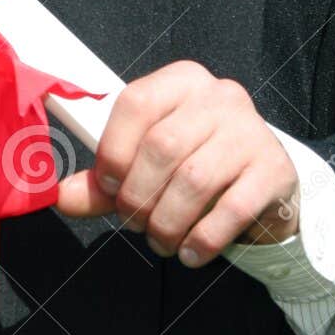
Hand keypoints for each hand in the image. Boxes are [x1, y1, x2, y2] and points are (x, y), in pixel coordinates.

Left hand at [53, 60, 299, 267]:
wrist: (266, 187)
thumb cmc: (196, 167)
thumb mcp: (147, 165)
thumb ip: (104, 179)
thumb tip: (59, 196)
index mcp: (181, 82)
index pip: (136, 102)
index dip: (114, 148)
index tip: (108, 183)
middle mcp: (219, 96)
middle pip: (162, 146)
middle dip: (138, 195)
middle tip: (133, 221)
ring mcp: (251, 131)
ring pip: (193, 180)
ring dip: (166, 222)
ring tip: (160, 239)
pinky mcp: (275, 170)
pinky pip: (231, 208)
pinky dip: (201, 238)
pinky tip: (190, 252)